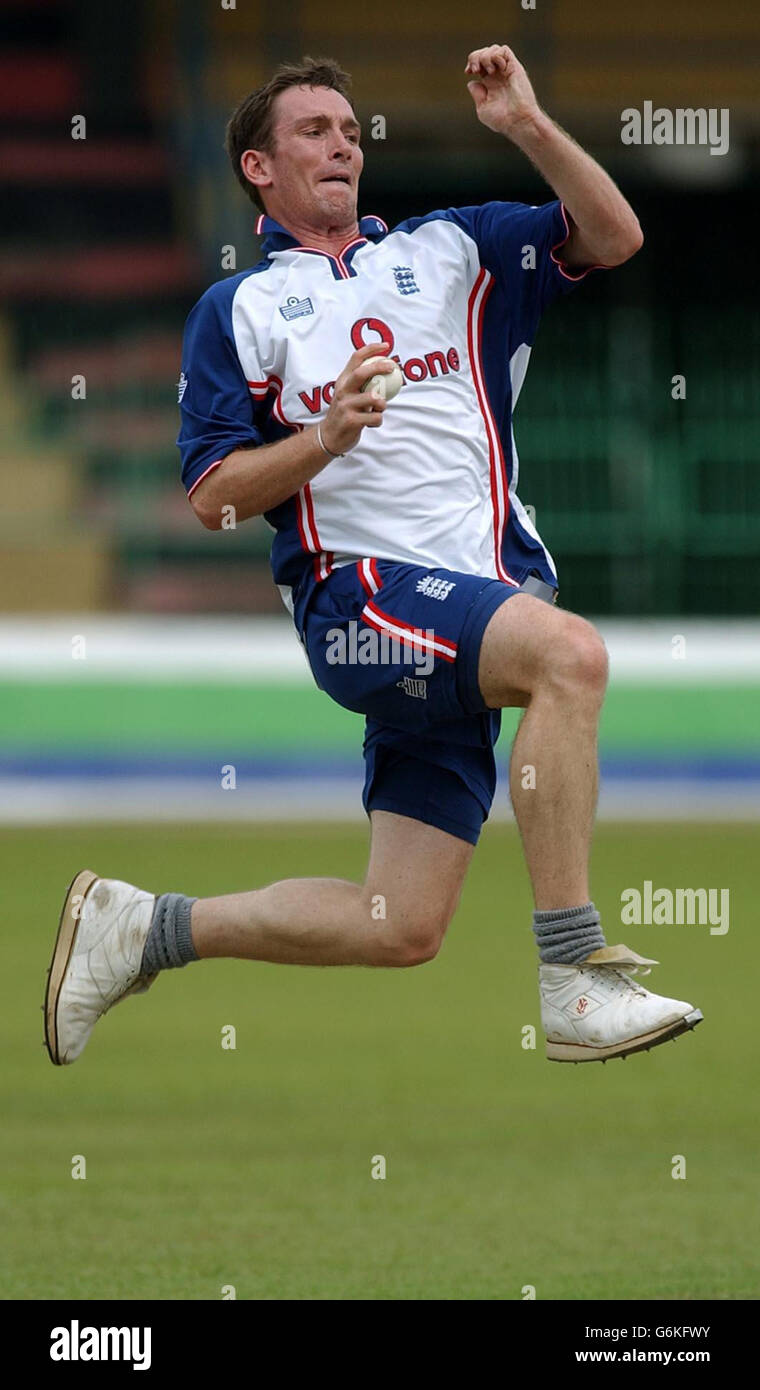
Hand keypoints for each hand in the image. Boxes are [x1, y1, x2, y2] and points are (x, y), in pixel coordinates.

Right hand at [319, 341, 394, 455]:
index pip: (355, 358)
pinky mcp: (351, 421)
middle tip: (392, 367)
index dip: (371, 349)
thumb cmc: (345, 413)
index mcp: (343, 381)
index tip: (386, 346)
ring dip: (382, 403)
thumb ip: (363, 383)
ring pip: (372, 398)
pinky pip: (374, 418)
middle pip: (361, 373)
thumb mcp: (349, 394)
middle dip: (378, 367)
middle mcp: (342, 391)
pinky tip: (373, 422)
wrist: (329, 437)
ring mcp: (345, 406)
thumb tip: (387, 369)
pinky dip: (379, 420)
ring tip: (380, 407)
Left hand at [465, 44, 540, 136]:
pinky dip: (496, 55)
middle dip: (475, 57)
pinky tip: (496, 69)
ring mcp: (506, 70)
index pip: (479, 63)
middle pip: (484, 52)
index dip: (472, 62)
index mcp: (490, 83)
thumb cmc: (502, 119)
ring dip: (485, 57)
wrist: (517, 120)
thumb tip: (471, 82)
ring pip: (494, 48)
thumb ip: (477, 94)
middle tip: (475, 70)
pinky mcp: (515, 67)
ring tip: (488, 72)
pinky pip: (505, 50)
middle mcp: (498, 74)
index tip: (468, 72)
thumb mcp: (482, 108)